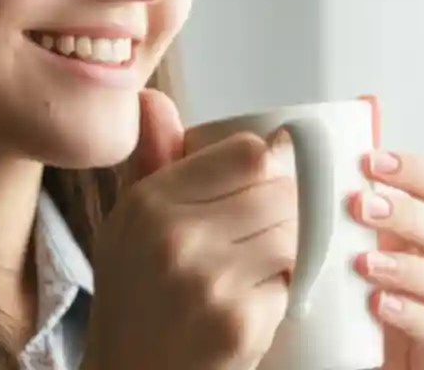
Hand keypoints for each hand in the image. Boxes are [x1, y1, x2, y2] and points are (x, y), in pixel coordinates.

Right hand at [81, 89, 298, 369]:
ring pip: (296, 234)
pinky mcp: (240, 323)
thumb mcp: (127, 226)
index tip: (274, 180)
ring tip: (269, 264)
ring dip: (296, 248)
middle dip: (290, 210)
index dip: (272, 165)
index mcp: (149, 202)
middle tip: (273, 231)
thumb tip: (152, 100)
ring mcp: (209, 280)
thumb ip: (151, 161)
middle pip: (281, 191)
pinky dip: (288, 291)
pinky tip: (261, 300)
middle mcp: (175, 236)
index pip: (249, 152)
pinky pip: (294, 284)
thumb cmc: (135, 301)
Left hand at [348, 149, 423, 369]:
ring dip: (405, 266)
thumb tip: (309, 172)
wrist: (365, 360)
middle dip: (406, 212)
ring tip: (362, 263)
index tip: (370, 161)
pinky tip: (379, 304)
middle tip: (359, 206)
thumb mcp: (354, 250)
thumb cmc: (360, 301)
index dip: (415, 170)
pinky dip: (410, 313)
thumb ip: (346, 218)